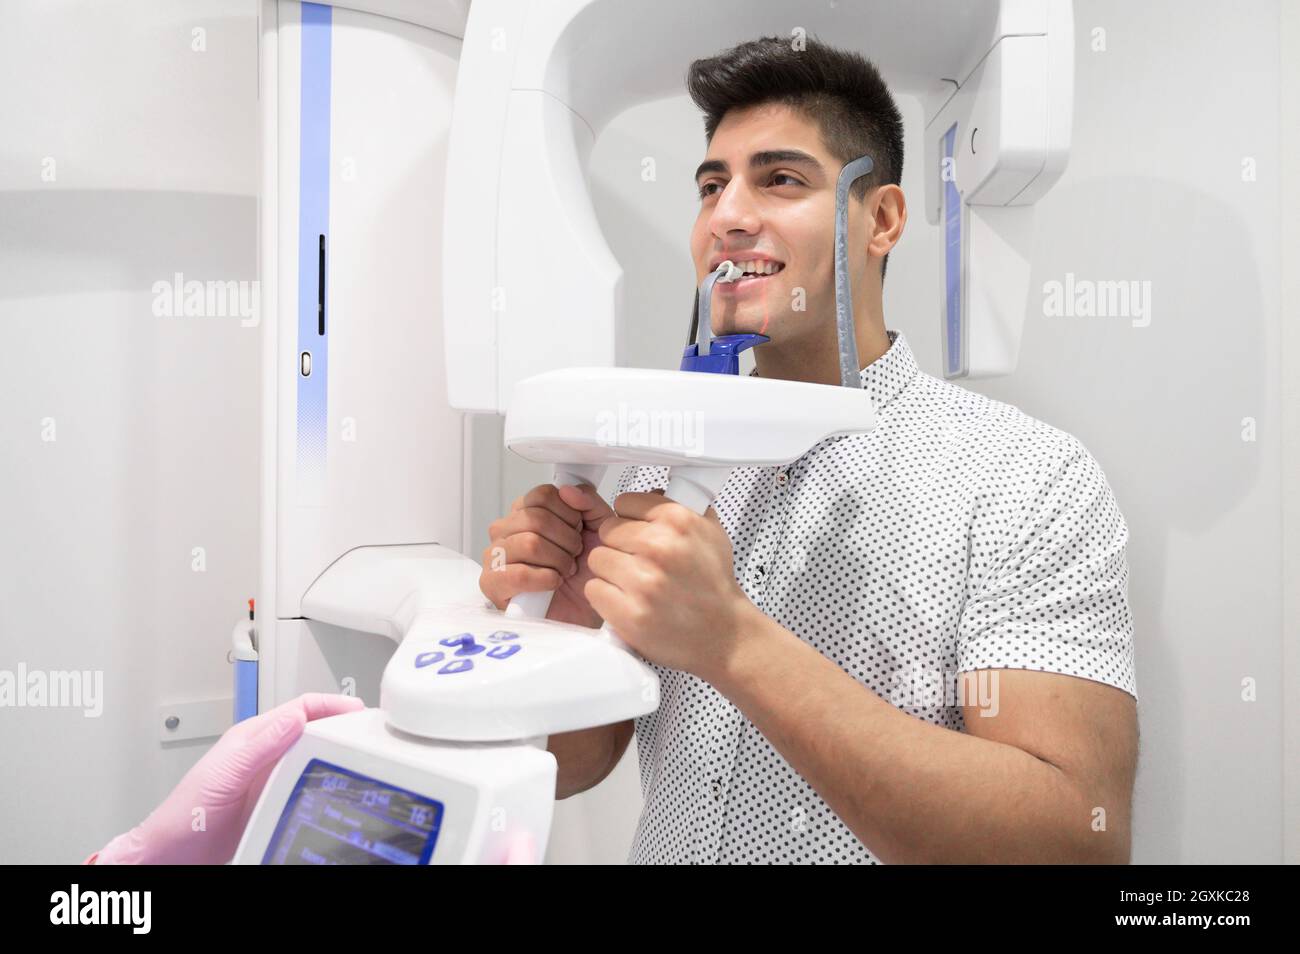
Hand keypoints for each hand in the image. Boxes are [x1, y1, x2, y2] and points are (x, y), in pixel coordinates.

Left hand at [90, 693, 364, 864]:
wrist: (173, 856)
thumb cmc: (184, 817)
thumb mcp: (224, 775)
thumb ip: (259, 745)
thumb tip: (294, 718)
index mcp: (253, 738)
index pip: (299, 709)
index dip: (330, 704)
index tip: (358, 710)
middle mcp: (266, 757)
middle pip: (313, 732)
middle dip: (341, 728)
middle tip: (369, 733)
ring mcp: (271, 781)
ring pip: (314, 759)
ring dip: (336, 756)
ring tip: (361, 757)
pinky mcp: (275, 805)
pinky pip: (309, 787)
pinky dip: (327, 783)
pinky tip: (337, 789)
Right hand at [480, 483, 616, 628]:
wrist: (589, 608)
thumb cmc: (587, 571)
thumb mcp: (599, 529)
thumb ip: (589, 503)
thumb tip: (567, 490)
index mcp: (526, 512)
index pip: (542, 495)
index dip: (568, 513)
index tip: (578, 529)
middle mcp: (506, 530)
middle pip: (535, 517)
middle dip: (566, 539)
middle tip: (574, 555)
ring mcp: (495, 556)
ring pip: (529, 543)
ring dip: (557, 560)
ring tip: (565, 571)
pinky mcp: (492, 583)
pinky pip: (516, 573)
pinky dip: (544, 578)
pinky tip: (554, 583)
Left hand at [584, 491, 754, 681]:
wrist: (724, 633)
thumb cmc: (714, 584)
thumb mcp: (710, 532)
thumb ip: (681, 506)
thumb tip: (652, 493)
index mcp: (677, 520)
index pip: (623, 502)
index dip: (630, 520)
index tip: (640, 534)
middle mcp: (659, 547)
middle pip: (607, 531)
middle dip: (620, 546)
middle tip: (639, 563)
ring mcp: (642, 581)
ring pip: (597, 559)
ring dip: (610, 571)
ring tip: (634, 583)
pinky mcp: (628, 613)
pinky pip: (594, 589)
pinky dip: (606, 596)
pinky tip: (627, 601)